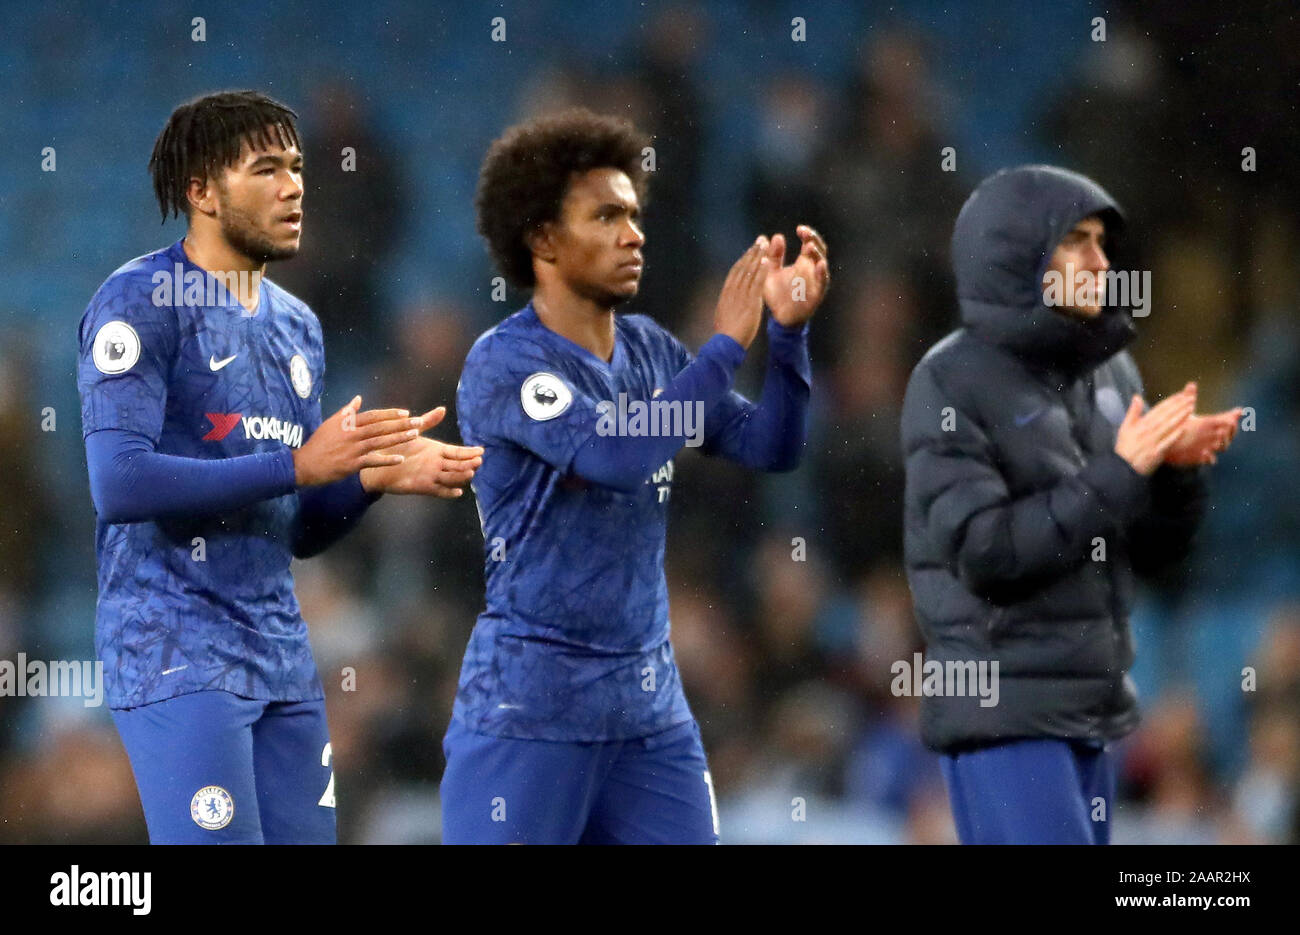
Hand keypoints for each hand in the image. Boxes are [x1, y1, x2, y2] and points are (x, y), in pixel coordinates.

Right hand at [293, 396, 421, 486]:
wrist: (305, 464)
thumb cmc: (319, 443)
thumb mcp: (331, 424)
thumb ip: (347, 411)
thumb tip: (358, 398)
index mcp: (348, 423)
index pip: (373, 416)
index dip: (390, 414)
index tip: (405, 413)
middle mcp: (352, 434)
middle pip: (381, 427)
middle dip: (401, 424)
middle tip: (419, 422)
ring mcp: (353, 449)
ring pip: (380, 441)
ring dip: (398, 438)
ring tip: (415, 435)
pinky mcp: (352, 464)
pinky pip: (373, 461)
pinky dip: (387, 460)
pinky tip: (400, 458)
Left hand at [359, 407, 483, 496]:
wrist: (379, 464)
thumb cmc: (396, 447)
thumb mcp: (413, 431)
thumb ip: (428, 421)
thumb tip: (442, 409)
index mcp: (437, 451)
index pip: (458, 452)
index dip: (469, 452)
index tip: (481, 450)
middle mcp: (438, 464)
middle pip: (458, 465)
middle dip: (469, 463)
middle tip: (478, 461)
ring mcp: (432, 476)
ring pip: (452, 477)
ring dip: (461, 476)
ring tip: (470, 472)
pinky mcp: (425, 487)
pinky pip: (440, 491)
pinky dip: (449, 492)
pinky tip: (458, 491)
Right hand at [713, 236, 773, 349]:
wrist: (726, 344)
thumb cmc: (726, 335)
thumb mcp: (724, 316)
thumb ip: (728, 306)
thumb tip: (728, 304)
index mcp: (726, 294)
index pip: (735, 272)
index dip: (744, 259)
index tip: (751, 250)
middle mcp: (732, 291)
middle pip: (742, 266)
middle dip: (752, 252)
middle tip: (760, 239)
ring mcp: (740, 295)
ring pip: (749, 271)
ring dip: (757, 256)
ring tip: (765, 243)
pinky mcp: (749, 302)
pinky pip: (756, 283)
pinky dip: (760, 271)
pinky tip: (766, 260)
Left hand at [762, 225, 829, 326]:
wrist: (780, 318)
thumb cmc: (777, 294)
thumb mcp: (771, 272)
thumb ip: (773, 256)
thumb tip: (776, 236)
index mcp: (804, 262)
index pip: (810, 243)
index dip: (808, 234)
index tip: (799, 229)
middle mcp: (812, 270)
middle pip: (819, 250)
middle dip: (813, 240)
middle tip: (805, 233)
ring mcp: (816, 281)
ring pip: (823, 264)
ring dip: (817, 254)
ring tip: (809, 246)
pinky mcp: (818, 293)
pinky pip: (823, 282)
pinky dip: (822, 273)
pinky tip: (819, 265)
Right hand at [1114, 383, 1195, 474]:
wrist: (1123, 466)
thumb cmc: (1125, 447)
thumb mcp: (1125, 427)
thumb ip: (1133, 411)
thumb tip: (1137, 397)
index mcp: (1141, 423)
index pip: (1159, 409)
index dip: (1171, 401)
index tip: (1181, 395)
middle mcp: (1147, 430)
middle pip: (1166, 415)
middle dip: (1179, 406)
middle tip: (1191, 398)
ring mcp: (1152, 441)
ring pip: (1168, 426)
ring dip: (1180, 416)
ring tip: (1191, 409)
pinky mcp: (1156, 452)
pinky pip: (1167, 442)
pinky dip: (1175, 435)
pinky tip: (1184, 428)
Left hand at [1164, 404, 1243, 466]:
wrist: (1167, 443)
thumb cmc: (1177, 425)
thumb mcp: (1182, 412)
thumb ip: (1188, 398)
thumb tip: (1191, 384)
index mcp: (1210, 424)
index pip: (1227, 420)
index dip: (1234, 415)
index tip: (1238, 410)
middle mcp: (1212, 436)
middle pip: (1229, 434)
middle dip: (1232, 428)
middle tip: (1230, 423)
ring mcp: (1208, 447)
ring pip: (1223, 446)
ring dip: (1224, 441)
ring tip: (1220, 435)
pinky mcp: (1200, 458)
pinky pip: (1209, 460)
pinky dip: (1210, 457)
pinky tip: (1205, 453)